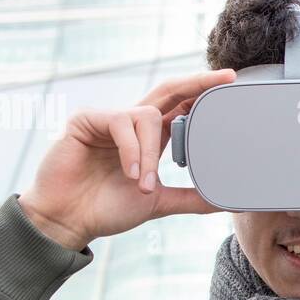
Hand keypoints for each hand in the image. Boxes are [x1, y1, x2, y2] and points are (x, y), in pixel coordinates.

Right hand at [18, 69, 235, 249]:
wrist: (68, 221)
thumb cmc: (106, 209)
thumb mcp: (158, 202)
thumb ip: (191, 198)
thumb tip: (225, 202)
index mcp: (150, 138)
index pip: (181, 107)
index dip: (203, 94)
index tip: (230, 84)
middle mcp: (132, 123)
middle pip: (169, 91)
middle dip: (197, 83)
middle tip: (224, 78)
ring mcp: (109, 119)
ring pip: (148, 115)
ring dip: (152, 152)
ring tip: (145, 184)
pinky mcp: (86, 120)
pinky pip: (121, 122)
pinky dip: (132, 149)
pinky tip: (130, 173)